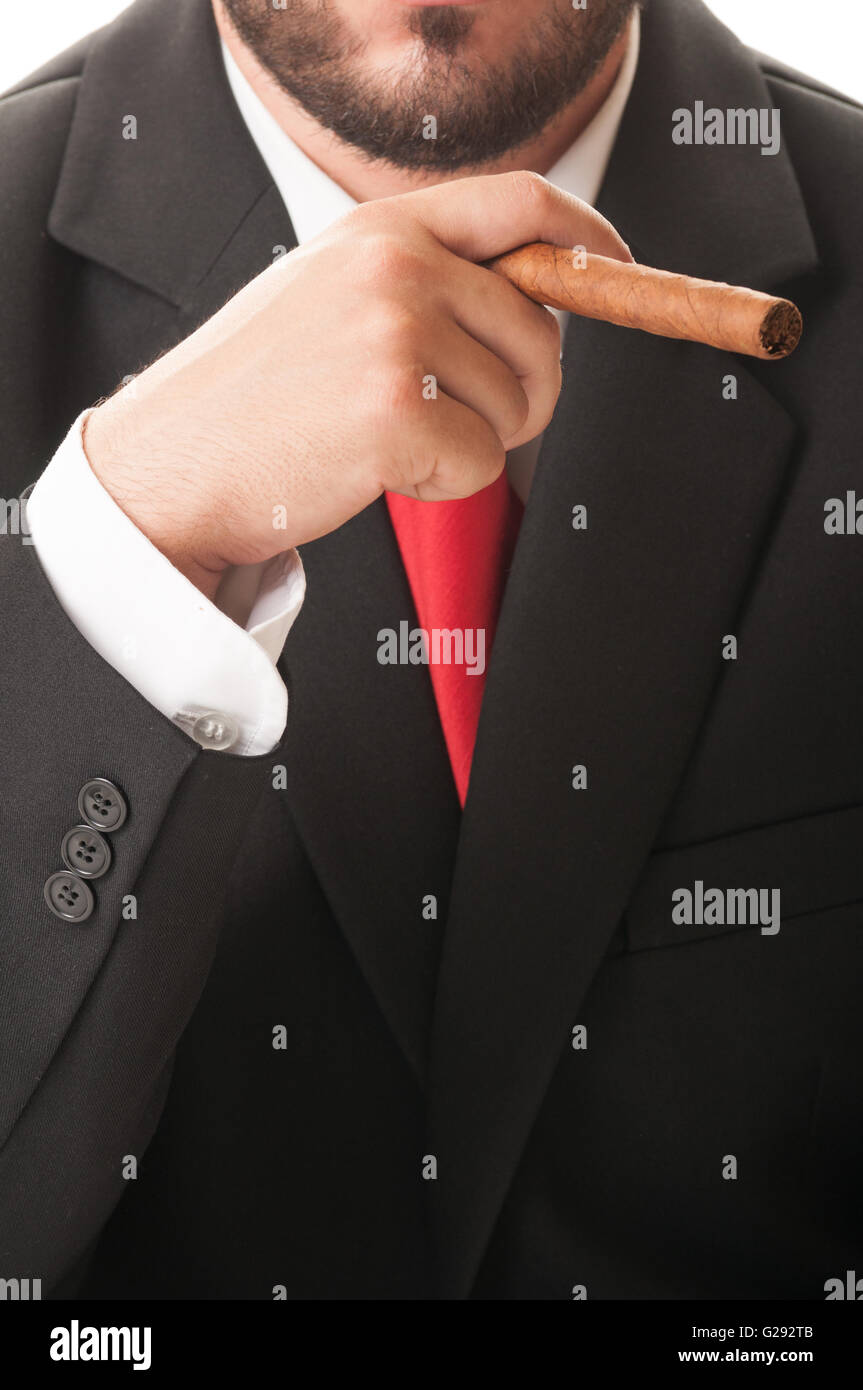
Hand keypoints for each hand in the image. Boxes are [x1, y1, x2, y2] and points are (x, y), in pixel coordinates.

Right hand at [83, 170, 630, 600]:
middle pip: (539, 330)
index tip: (611, 269)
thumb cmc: (252, 393)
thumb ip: (422, 278)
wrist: (170, 463)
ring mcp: (396, 335)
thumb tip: (529, 299)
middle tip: (458, 419)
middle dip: (525, 392)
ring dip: (474, 441)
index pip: (521, 203)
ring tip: (389, 438)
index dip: (585, 238)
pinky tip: (377, 469)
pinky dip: (445, 484)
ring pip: (519, 405)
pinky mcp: (398, 413)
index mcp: (381, 229)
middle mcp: (396, 266)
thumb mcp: (330, 294)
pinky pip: (485, 463)